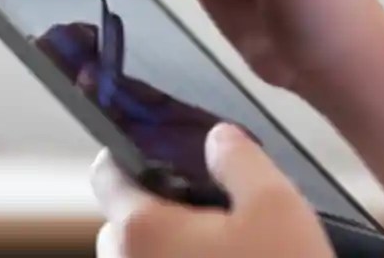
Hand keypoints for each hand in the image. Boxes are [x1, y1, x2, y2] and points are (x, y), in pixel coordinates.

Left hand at [91, 123, 333, 257]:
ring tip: (218, 255)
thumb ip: (241, 160)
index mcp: (143, 229)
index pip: (105, 176)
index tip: (150, 154)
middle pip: (118, 230)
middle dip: (151, 217)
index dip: (126, 156)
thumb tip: (218, 138)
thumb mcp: (278, 206)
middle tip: (200, 213)